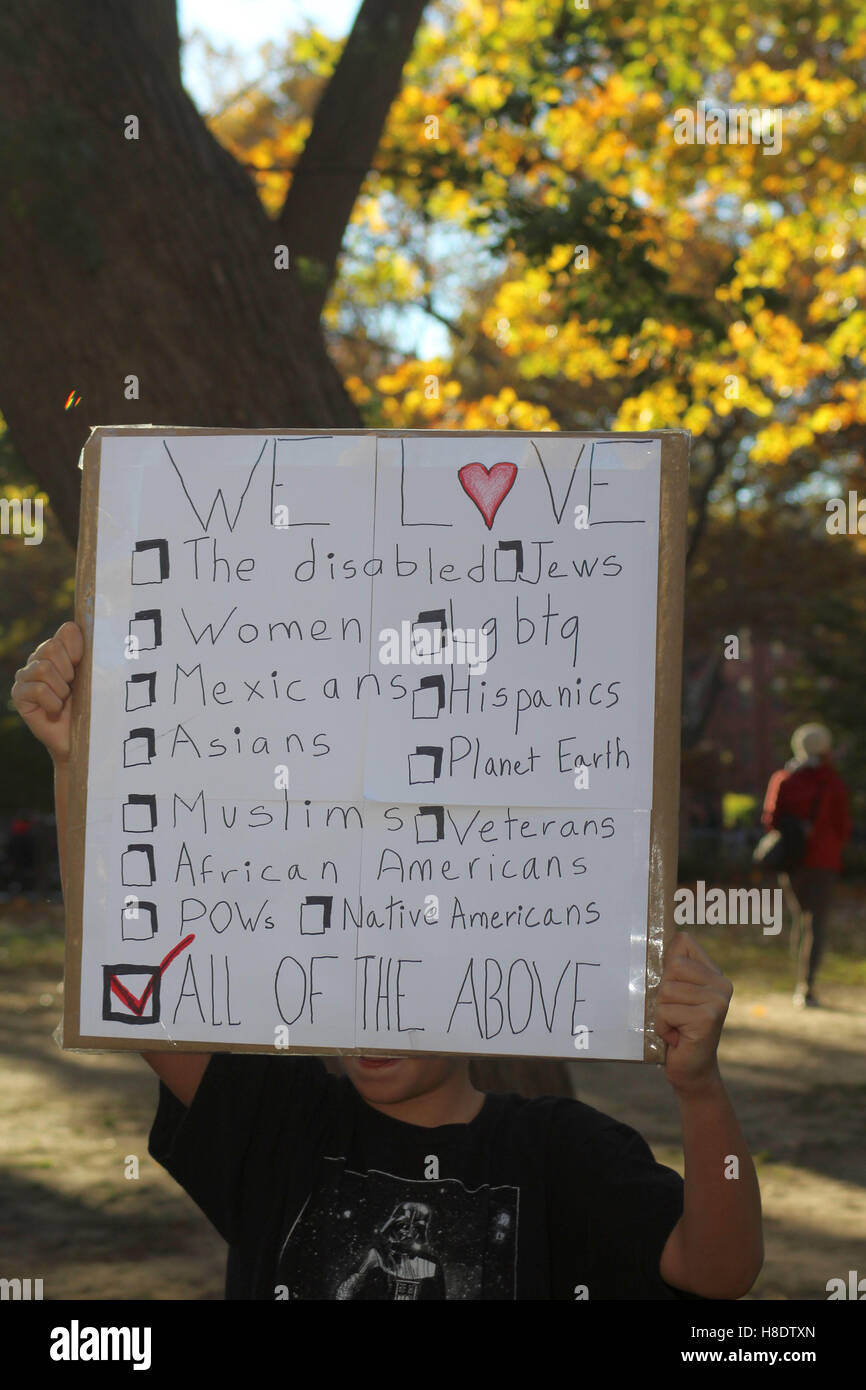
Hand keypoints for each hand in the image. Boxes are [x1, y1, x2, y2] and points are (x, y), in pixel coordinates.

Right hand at [11, 621, 83, 764]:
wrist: (80, 738)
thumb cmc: (91, 706)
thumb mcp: (94, 677)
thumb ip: (90, 653)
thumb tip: (85, 630)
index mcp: (61, 650)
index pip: (68, 631)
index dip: (78, 648)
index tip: (83, 666)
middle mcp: (40, 658)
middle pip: (52, 647)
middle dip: (69, 671)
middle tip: (72, 688)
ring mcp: (26, 675)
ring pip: (43, 668)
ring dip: (60, 689)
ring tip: (64, 701)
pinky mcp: (18, 693)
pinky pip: (37, 689)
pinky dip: (52, 702)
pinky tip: (55, 711)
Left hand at [655, 932, 731, 1095]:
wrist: (691, 1069)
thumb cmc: (676, 1028)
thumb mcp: (674, 994)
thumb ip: (672, 969)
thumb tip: (665, 934)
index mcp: (714, 974)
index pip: (683, 942)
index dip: (667, 962)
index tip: (672, 987)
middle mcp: (721, 984)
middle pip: (671, 968)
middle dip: (662, 994)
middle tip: (673, 1013)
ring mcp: (717, 1001)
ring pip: (665, 991)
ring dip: (660, 1014)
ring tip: (674, 1026)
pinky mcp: (708, 1017)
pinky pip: (665, 1011)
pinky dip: (661, 1027)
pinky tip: (676, 1037)